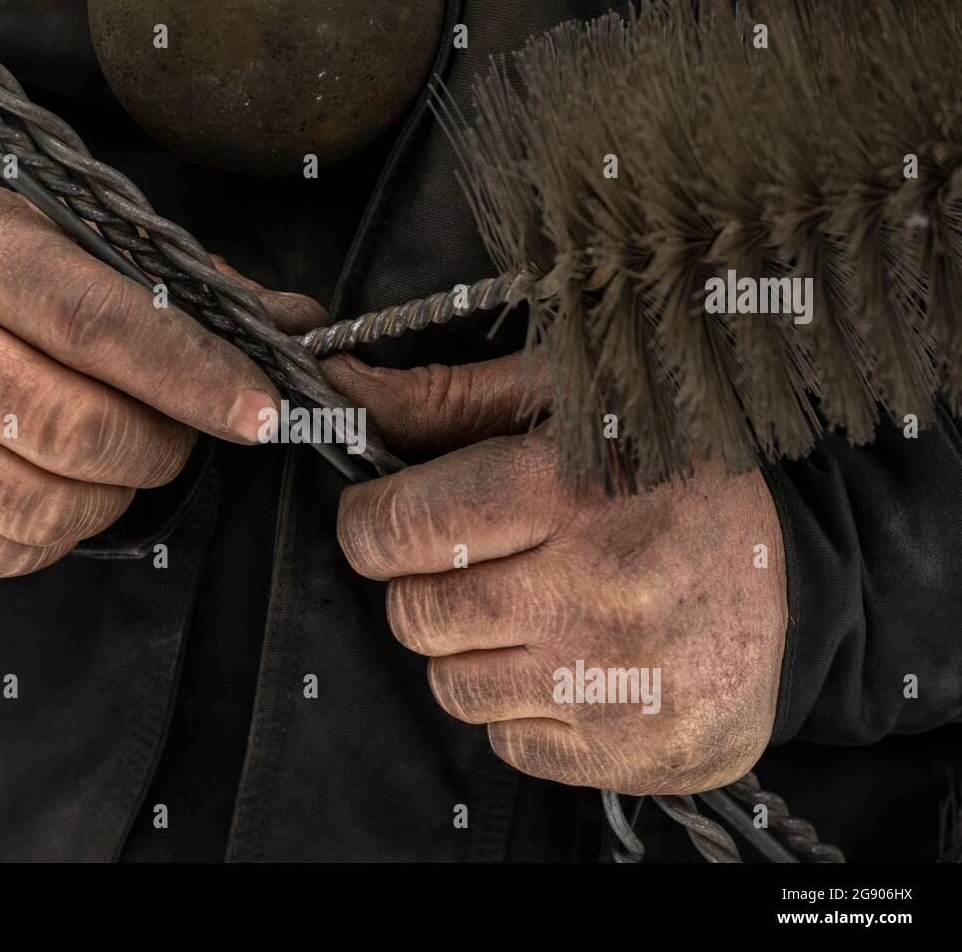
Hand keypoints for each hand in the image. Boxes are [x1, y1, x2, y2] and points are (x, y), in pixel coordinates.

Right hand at [0, 180, 323, 576]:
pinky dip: (64, 531)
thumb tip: (292, 326)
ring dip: (116, 493)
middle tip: (176, 432)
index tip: (261, 410)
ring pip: (48, 504)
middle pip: (77, 428)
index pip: (96, 321)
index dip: (191, 373)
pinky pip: (10, 550)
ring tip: (114, 457)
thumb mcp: (48, 235)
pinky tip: (57, 485)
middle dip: (159, 444)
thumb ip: (168, 282)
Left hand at [327, 353, 788, 794]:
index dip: (371, 528)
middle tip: (478, 563)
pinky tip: (572, 661)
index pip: (400, 530)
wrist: (800, 579)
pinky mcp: (641, 750)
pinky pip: (510, 742)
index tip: (386, 522)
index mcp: (574, 489)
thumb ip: (447, 403)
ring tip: (532, 609)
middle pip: (417, 617)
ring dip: (472, 650)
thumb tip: (340, 391)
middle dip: (425, 587)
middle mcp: (600, 591)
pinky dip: (522, 705)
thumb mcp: (569, 406)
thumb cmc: (667, 477)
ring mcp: (623, 683)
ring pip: (454, 688)